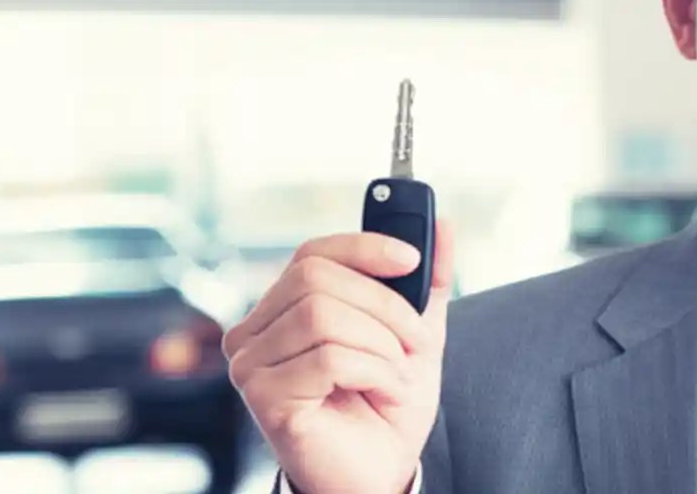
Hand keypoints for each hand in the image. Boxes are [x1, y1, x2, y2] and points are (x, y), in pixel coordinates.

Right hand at [223, 222, 455, 493]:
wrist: (382, 472)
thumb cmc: (386, 407)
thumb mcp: (417, 334)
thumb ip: (428, 282)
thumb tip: (445, 226)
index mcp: (283, 308)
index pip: (311, 254)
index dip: (364, 248)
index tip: (411, 259)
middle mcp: (254, 332)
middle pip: (317, 279)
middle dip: (383, 306)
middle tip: (413, 341)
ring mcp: (251, 365)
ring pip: (323, 317)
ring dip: (380, 346)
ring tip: (395, 375)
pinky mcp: (263, 397)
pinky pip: (328, 358)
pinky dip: (373, 372)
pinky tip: (381, 393)